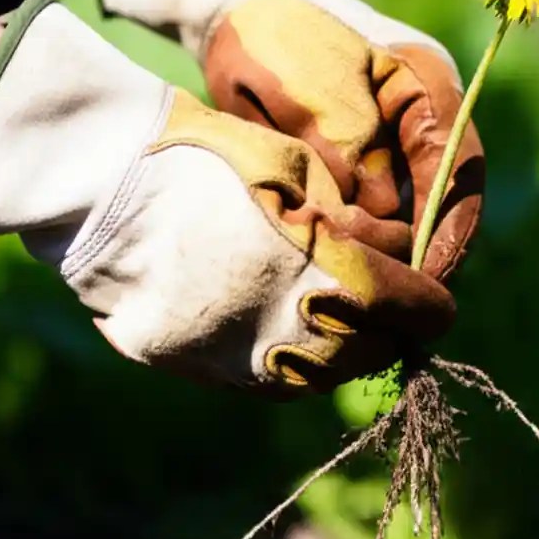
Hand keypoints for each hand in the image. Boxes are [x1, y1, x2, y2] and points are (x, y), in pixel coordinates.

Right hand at [0, 0, 454, 396]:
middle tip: (391, 311)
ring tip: (338, 322)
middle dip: (389, 330)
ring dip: (341, 353)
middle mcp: (294, 335)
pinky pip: (262, 380)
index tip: (433, 297)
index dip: (431, 302)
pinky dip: (287, 361)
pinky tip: (284, 332)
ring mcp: (241, 361)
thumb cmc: (210, 158)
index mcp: (332, 278)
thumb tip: (394, 261)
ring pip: (319, 378)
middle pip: (371, 351)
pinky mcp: (197, 368)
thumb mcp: (300, 175)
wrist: (104, 184)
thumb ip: (358, 229)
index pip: (414, 308)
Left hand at [98, 0, 484, 280]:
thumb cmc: (273, 37)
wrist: (227, 10)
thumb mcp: (312, 90)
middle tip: (395, 308)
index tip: (431, 278)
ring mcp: (388, 150)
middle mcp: (419, 125)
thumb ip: (351, 153)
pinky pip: (365, 222)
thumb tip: (383, 222)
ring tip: (361, 300)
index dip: (451, 230)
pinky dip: (353, 249)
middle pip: (440, 205)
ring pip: (402, 221)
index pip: (461, 170)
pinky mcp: (353, 172)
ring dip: (384, 258)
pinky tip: (335, 279)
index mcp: (427, 90)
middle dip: (420, 256)